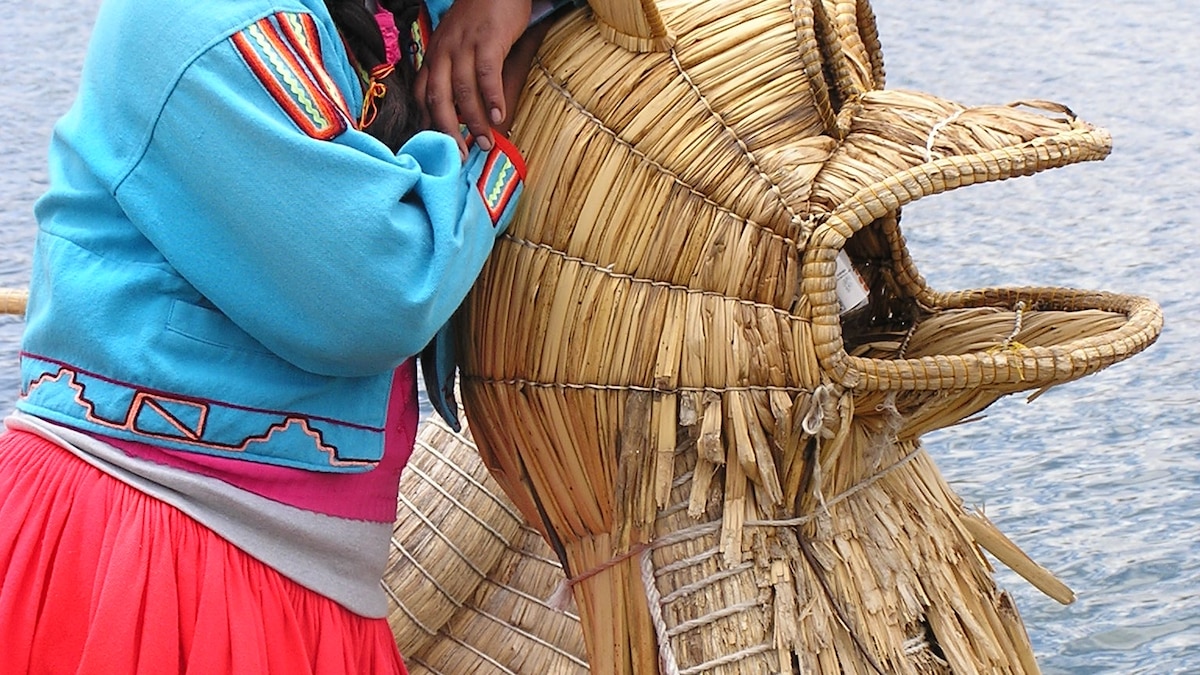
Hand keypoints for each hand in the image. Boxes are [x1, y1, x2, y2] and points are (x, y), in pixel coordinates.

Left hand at [414, 0, 531, 153]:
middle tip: (460, 155)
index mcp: (434, 56)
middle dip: (449, 132)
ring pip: (463, 92)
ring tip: (486, 141)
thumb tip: (462, 109)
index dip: (429, 124)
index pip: (423, 95)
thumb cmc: (479, 17)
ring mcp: (463, 46)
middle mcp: (443, 52)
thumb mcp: (456, 43)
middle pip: (438, 99)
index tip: (439, 147)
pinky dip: (493, 98)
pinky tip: (499, 115)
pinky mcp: (486, 40)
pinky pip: (486, 75)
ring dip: (475, 121)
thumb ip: (455, 71)